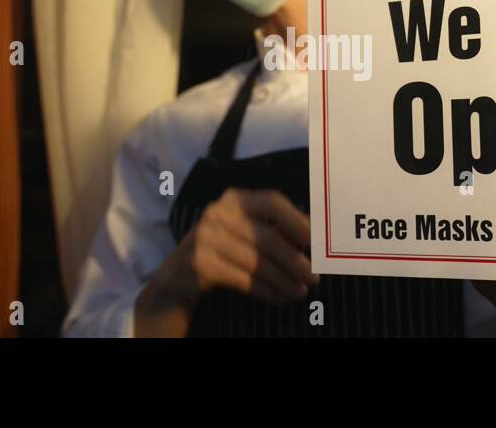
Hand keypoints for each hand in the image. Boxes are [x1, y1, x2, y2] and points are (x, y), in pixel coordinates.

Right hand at [178, 187, 319, 302]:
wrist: (178, 277)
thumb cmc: (223, 251)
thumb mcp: (244, 231)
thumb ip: (274, 229)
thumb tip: (317, 236)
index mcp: (235, 199)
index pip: (273, 202)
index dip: (299, 221)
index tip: (317, 242)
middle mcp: (218, 213)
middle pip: (268, 237)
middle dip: (296, 261)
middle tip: (315, 277)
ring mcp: (206, 237)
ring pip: (258, 262)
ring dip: (285, 280)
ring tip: (302, 291)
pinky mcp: (200, 263)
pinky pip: (244, 280)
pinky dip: (268, 291)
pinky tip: (282, 298)